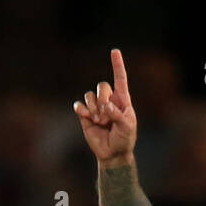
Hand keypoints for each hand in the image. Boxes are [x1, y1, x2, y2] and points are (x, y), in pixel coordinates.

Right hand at [73, 48, 136, 164]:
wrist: (113, 153)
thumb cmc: (124, 139)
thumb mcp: (127, 127)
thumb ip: (118, 114)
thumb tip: (105, 106)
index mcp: (122, 99)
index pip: (120, 79)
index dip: (117, 65)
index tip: (115, 51)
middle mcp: (109, 100)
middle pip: (102, 86)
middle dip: (103, 98)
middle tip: (106, 115)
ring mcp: (96, 107)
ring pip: (89, 95)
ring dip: (94, 107)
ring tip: (99, 121)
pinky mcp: (86, 115)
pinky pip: (79, 105)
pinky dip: (82, 110)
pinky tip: (87, 118)